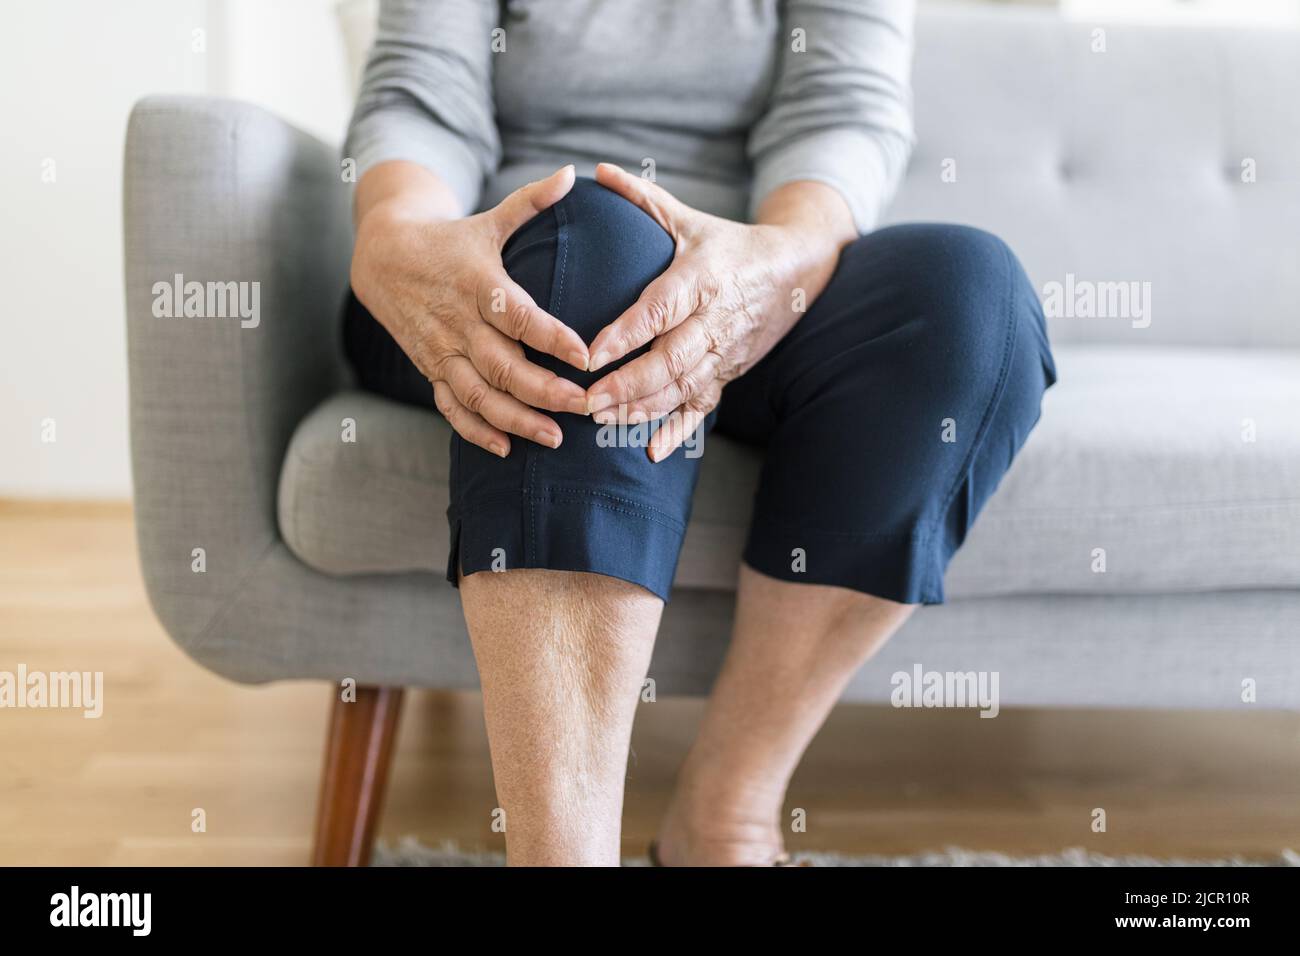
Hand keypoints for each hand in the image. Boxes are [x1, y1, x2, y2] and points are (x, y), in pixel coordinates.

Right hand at [350, 165, 589, 456]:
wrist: (382, 258)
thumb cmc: (451, 240)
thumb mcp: (489, 219)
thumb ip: (531, 202)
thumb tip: (570, 172)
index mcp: (478, 283)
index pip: (519, 315)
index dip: (552, 337)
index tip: (587, 356)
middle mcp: (459, 322)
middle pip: (503, 365)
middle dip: (545, 391)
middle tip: (584, 407)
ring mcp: (443, 350)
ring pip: (479, 395)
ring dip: (517, 420)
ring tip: (555, 438)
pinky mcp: (431, 369)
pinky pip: (451, 408)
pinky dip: (475, 431)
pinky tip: (506, 449)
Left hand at [584, 163, 850, 460]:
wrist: (795, 271)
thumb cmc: (729, 244)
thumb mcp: (689, 219)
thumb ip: (642, 200)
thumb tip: (597, 172)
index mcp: (702, 278)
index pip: (659, 310)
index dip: (626, 334)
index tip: (589, 353)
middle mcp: (714, 319)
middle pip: (671, 360)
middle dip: (628, 384)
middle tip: (587, 401)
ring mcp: (724, 352)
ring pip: (683, 389)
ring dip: (643, 409)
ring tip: (602, 421)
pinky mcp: (730, 374)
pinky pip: (704, 409)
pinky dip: (679, 432)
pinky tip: (652, 451)